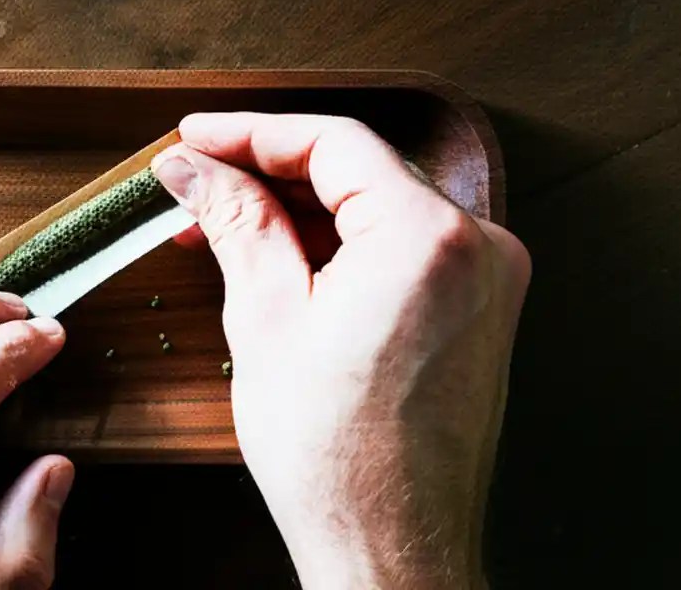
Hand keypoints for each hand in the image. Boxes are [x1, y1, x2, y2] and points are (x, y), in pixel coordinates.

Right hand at [152, 113, 529, 588]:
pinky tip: (278, 261)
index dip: (251, 133)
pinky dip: (337, 248)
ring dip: (298, 214)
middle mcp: (477, 248)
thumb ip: (235, 221)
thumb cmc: (339, 459)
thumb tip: (196, 169)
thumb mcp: (266, 319)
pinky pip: (398, 251)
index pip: (332, 143)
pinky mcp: (475, 312)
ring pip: (374, 211)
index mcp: (428, 237)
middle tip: (196, 184)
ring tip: (221, 230)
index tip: (197, 138)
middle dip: (268, 176)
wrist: (392, 549)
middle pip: (356, 173)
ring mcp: (484, 282)